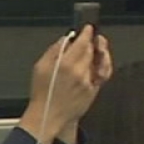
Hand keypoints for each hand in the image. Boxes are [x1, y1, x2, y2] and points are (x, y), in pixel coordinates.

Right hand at [18, 25, 107, 143]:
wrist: (48, 116)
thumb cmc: (42, 93)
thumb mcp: (40, 67)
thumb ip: (54, 50)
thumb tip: (66, 39)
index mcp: (65, 64)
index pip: (82, 42)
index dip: (87, 33)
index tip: (88, 28)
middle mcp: (79, 72)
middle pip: (91, 50)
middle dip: (90, 41)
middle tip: (88, 37)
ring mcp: (88, 81)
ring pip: (97, 60)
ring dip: (98, 51)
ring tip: (96, 46)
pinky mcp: (93, 90)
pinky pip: (103, 73)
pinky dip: (103, 64)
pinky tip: (100, 60)